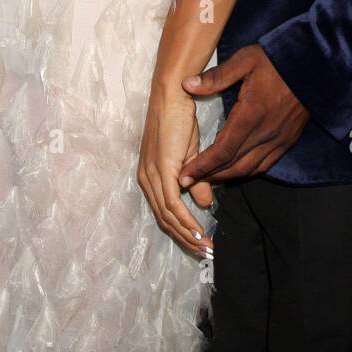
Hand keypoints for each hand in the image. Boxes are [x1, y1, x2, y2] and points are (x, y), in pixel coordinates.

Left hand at [138, 80, 215, 261]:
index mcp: (149, 177)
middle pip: (164, 221)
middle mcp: (145, 180)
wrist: (172, 97)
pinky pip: (172, 203)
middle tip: (205, 254)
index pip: (163, 215)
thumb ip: (196, 181)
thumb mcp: (191, 156)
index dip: (181, 232)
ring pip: (167, 216)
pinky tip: (198, 230)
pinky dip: (186, 220)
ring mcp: (151, 176)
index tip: (199, 245)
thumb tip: (205, 204)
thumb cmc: (179, 121)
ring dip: (187, 235)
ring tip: (205, 247)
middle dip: (185, 240)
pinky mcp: (161, 170)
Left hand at [178, 44, 309, 184]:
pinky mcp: (287, 140)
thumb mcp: (245, 60)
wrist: (315, 64)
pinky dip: (247, 171)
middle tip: (188, 181)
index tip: (184, 175)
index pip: (222, 151)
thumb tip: (187, 84)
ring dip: (226, 176)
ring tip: (207, 178)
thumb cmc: (278, 60)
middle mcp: (265, 133)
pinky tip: (236, 170)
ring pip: (249, 168)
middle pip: (233, 165)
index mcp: (251, 115)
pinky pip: (265, 164)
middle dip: (209, 176)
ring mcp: (278, 139)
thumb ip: (216, 76)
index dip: (202, 166)